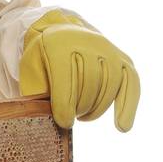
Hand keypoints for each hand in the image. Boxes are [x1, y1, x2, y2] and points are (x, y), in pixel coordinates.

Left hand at [19, 10, 139, 131]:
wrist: (61, 34)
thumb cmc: (42, 61)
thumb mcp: (30, 71)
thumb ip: (36, 92)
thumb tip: (44, 118)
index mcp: (58, 44)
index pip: (65, 78)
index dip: (65, 105)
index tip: (64, 123)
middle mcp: (88, 42)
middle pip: (90, 83)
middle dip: (80, 107)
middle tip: (70, 117)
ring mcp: (109, 49)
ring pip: (110, 86)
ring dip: (96, 109)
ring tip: (83, 115)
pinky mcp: (123, 60)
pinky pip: (131, 83)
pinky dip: (128, 106)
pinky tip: (122, 126)